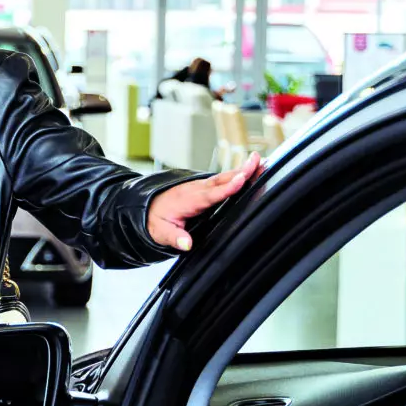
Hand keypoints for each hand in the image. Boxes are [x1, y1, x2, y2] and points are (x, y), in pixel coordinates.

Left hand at [147, 154, 263, 252]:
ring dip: (242, 169)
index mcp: (188, 200)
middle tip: (258, 161)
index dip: (227, 188)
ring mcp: (200, 187)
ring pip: (223, 177)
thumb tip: (186, 244)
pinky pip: (222, 180)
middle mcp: (196, 190)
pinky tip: (249, 170)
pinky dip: (236, 174)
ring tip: (260, 161)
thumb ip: (174, 237)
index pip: (211, 194)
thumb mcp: (160, 232)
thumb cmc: (154, 220)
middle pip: (221, 180)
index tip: (241, 179)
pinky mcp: (203, 188)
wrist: (144, 209)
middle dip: (240, 171)